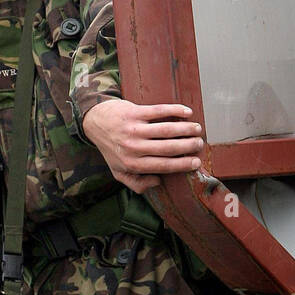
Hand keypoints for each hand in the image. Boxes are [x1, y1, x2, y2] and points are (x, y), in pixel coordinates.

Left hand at [81, 98, 203, 192]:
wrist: (94, 123)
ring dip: (185, 129)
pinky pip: (159, 111)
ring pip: (166, 130)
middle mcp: (133, 147)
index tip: (196, 162)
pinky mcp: (134, 112)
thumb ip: (136, 183)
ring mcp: (134, 129)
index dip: (182, 164)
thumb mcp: (118, 172)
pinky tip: (187, 113)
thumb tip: (158, 182)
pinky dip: (175, 111)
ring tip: (197, 129)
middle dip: (188, 146)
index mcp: (132, 164)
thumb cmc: (111, 149)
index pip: (163, 165)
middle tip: (199, 144)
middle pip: (168, 148)